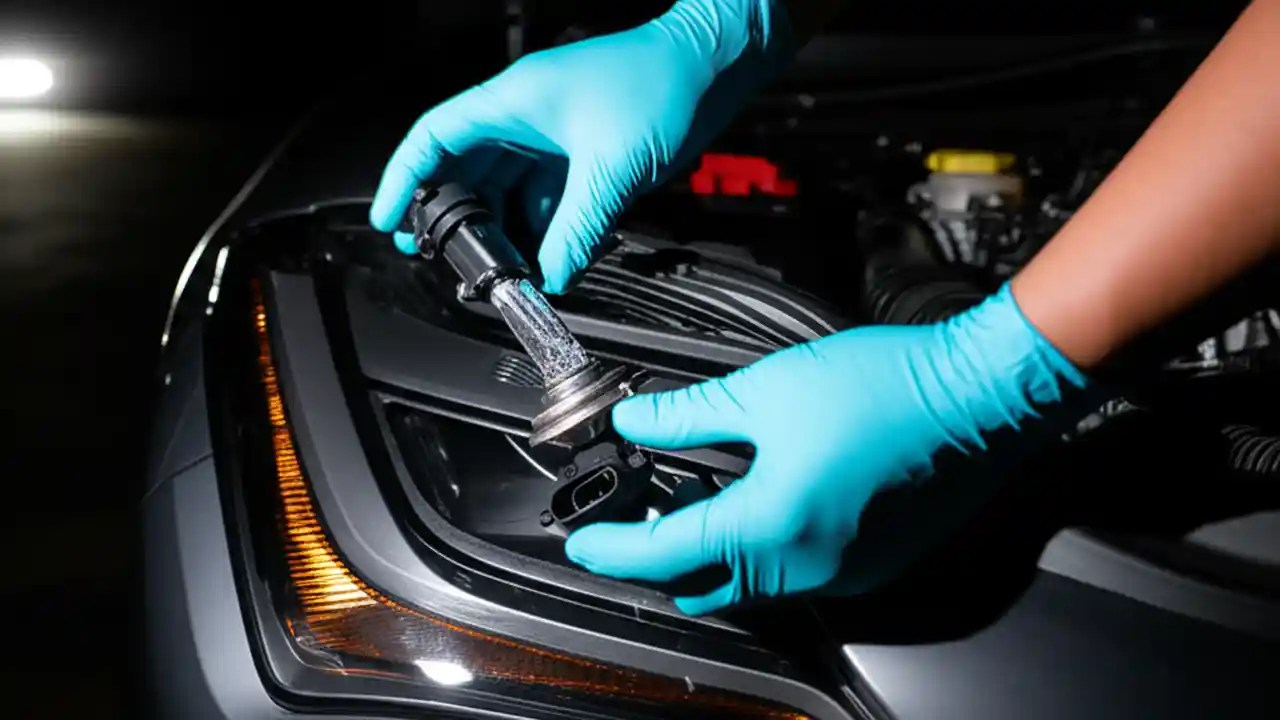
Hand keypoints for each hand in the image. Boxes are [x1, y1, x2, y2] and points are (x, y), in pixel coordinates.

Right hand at [369, 0, 792, 293]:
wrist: (712, 67)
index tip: (389, 218)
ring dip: (502, 230)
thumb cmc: (660, 86)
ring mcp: (553, 137)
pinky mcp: (581, 156)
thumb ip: (576, 229)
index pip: (435, 137)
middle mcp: (525, 118)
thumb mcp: (611, 168)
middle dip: (453, 216)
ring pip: (508, 190)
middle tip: (441, 257)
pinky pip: (546, 198)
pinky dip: (541, 228)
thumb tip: (553, 277)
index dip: (404, 178)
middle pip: (467, 171)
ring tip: (498, 269)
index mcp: (513, 102)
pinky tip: (545, 258)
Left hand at [565, 284, 1088, 614]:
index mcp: (770, 528)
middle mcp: (805, 569)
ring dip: (712, 556)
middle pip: (704, 585)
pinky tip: (761, 505)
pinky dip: (762, 553)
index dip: (613, 548)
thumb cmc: (885, 388)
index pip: (665, 554)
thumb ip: (690, 412)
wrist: (979, 397)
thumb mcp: (767, 388)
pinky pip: (795, 577)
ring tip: (694, 503)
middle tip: (634, 518)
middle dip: (659, 560)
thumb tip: (635, 420)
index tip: (583, 539)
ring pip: (751, 586)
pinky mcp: (870, 567)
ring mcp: (842, 575)